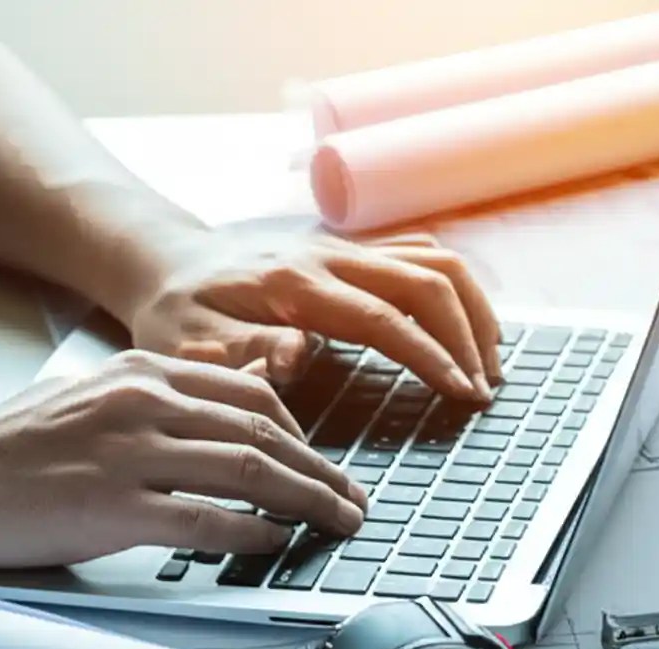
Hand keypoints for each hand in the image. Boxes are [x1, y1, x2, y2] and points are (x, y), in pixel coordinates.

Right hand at [0, 350, 366, 567]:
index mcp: (142, 370)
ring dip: (307, 499)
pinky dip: (253, 531)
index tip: (323, 459)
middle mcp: (144, 401)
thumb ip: (159, 399)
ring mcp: (129, 452)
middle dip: (320, 469)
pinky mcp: (112, 507)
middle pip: (264, 432)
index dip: (301, 431)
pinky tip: (276, 541)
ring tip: (338, 520)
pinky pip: (206, 518)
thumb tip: (229, 409)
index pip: (251, 393)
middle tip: (353, 497)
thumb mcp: (91, 396)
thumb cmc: (8, 445)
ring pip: (249, 470)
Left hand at [117, 228, 501, 399]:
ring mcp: (345, 248)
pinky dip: (457, 288)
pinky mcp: (354, 250)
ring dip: (473, 309)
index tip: (463, 391)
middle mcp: (329, 256)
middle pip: (426, 279)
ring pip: (435, 260)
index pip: (382, 316)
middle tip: (485, 390)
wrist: (168, 263)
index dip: (431, 354)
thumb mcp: (187, 345)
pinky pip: (422, 254)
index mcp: (293, 284)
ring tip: (491, 361)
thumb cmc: (178, 315)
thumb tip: (298, 355)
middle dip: (467, 335)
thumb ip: (241, 354)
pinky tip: (469, 326)